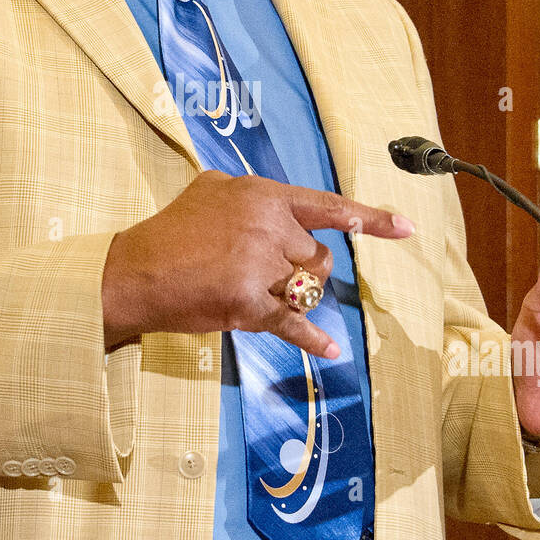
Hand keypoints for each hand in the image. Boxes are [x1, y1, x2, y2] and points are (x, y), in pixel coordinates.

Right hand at [102, 170, 413, 356]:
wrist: (134, 272)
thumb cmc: (171, 234)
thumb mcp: (210, 190)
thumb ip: (251, 194)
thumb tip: (279, 205)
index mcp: (263, 195)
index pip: (327, 206)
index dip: (369, 219)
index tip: (405, 228)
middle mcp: (267, 225)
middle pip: (319, 259)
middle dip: (301, 272)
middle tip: (265, 274)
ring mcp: (260, 265)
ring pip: (306, 291)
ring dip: (289, 298)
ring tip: (250, 291)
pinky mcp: (249, 303)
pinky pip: (293, 324)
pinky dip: (313, 339)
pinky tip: (330, 349)